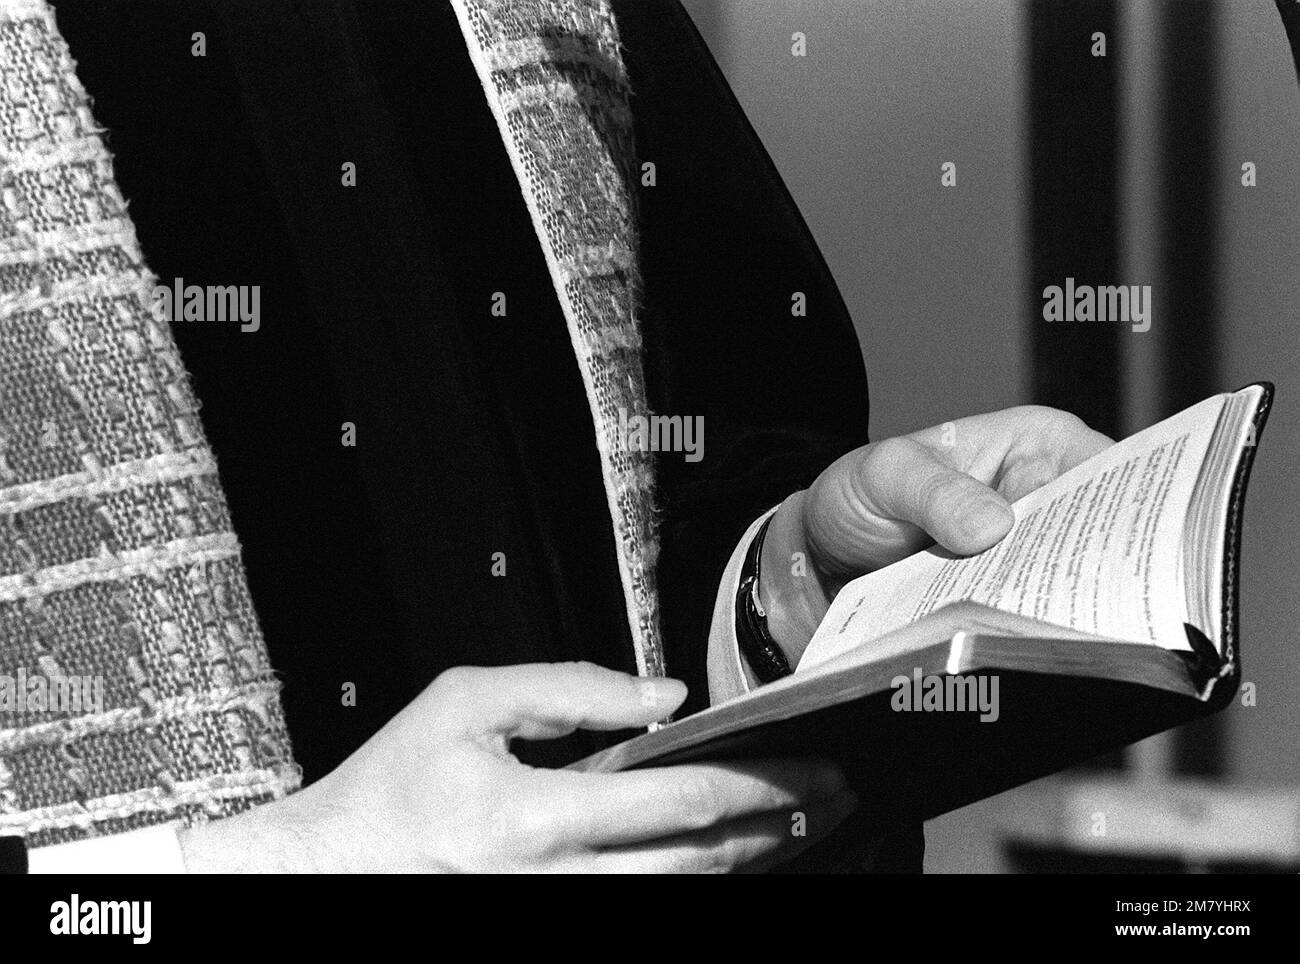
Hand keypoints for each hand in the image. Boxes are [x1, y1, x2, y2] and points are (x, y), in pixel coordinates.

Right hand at [180, 662, 855, 871]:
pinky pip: (647, 905)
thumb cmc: (390, 787)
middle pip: (704, 859)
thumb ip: (570, 689)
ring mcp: (562, 910)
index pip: (682, 801)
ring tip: (801, 822)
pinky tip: (727, 856)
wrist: (330, 870)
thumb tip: (662, 697)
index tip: (809, 763)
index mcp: (539, 819)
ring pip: (685, 893)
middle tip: (835, 792)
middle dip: (780, 822)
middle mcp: (560, 881)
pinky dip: (698, 879)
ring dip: (752, 857)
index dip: (759, 782)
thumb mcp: (466, 701)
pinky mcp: (556, 919)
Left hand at [760, 406, 1113, 664]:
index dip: (1124, 515)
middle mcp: (1050, 496)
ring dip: (1058, 611)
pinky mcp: (1011, 597)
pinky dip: (1024, 633)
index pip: (1109, 475)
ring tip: (1042, 634)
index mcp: (1040, 445)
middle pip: (1102, 541)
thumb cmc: (862, 491)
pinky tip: (1014, 649)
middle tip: (1073, 607)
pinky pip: (1032, 618)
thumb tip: (995, 525)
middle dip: (1093, 575)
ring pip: (1072, 587)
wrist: (823, 548)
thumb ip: (935, 492)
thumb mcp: (887, 475)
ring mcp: (1033, 552)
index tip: (1114, 555)